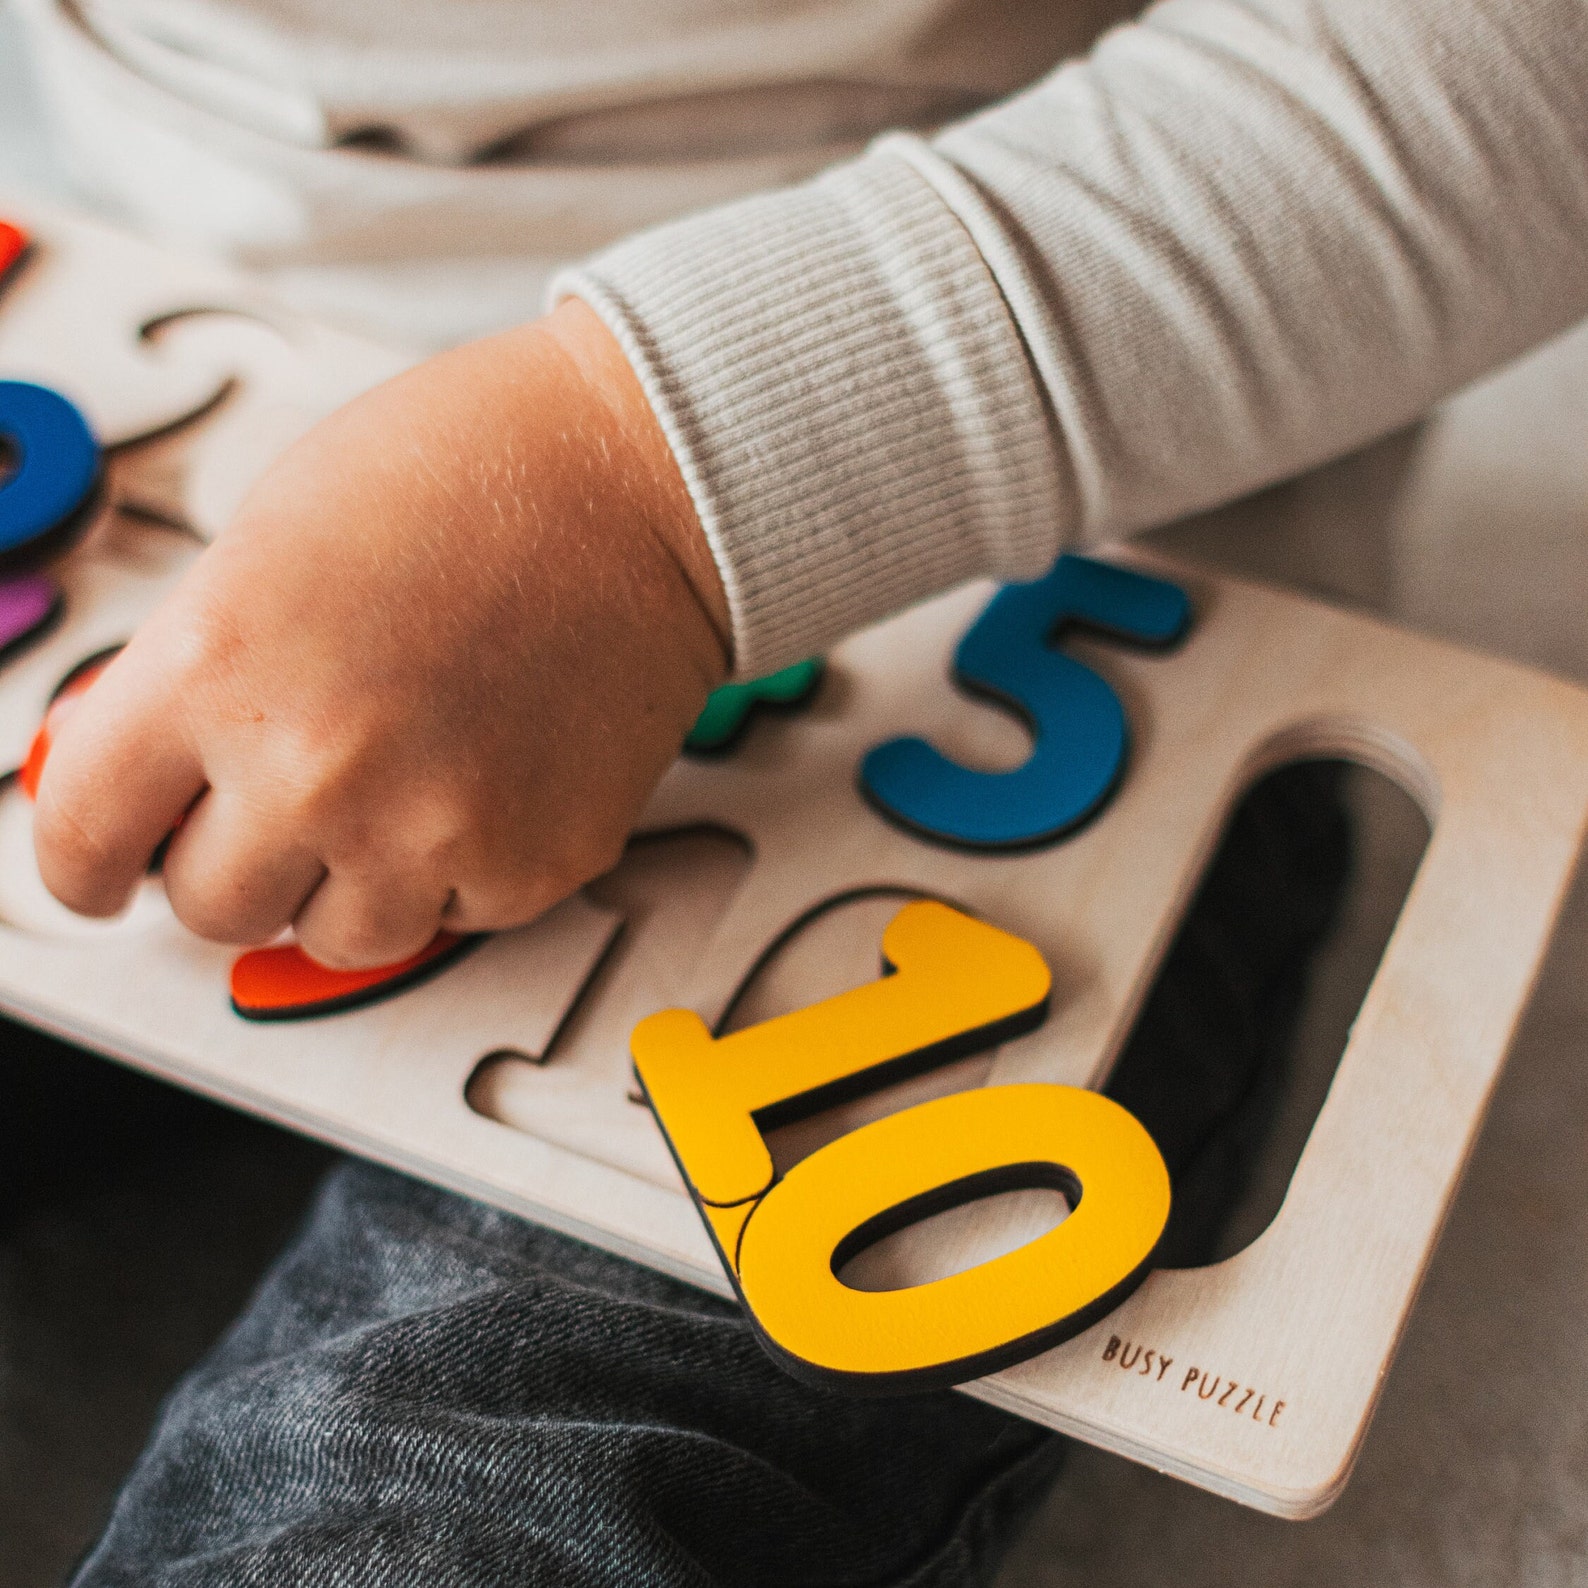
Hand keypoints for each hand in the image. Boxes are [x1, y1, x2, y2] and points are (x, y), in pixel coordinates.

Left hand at [33, 300, 730, 967]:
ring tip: (397, 788)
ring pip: (334, 937)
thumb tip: (156, 781)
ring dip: (345, 881)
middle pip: (209, 906)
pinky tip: (484, 773)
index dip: (86, 864)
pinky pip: (453, 916)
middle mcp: (315, 770)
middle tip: (281, 802)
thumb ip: (196, 679)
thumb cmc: (466, 474)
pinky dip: (456, 865)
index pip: (84, 835)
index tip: (108, 870)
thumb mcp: (268, 544)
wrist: (639, 480)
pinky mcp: (531, 865)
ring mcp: (431, 830)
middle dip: (232, 861)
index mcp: (216, 668)